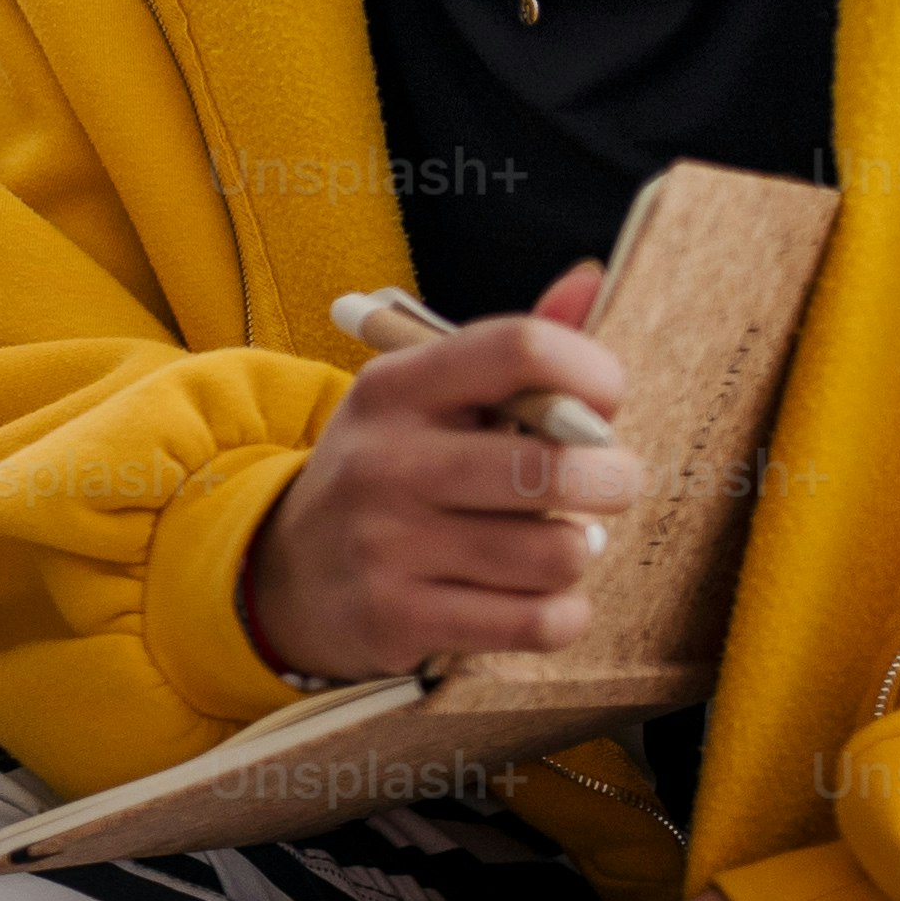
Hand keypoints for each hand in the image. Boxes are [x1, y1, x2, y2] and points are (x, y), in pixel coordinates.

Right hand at [242, 260, 652, 686]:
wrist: (285, 574)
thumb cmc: (389, 474)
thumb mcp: (424, 401)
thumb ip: (511, 353)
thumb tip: (590, 279)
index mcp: (396, 388)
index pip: (519, 349)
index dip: (593, 373)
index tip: (605, 404)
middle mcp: (386, 462)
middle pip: (552, 465)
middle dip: (614, 480)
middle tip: (609, 485)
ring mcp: (387, 546)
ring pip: (555, 553)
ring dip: (579, 552)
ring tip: (559, 546)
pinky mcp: (398, 620)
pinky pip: (535, 622)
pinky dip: (562, 614)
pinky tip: (542, 599)